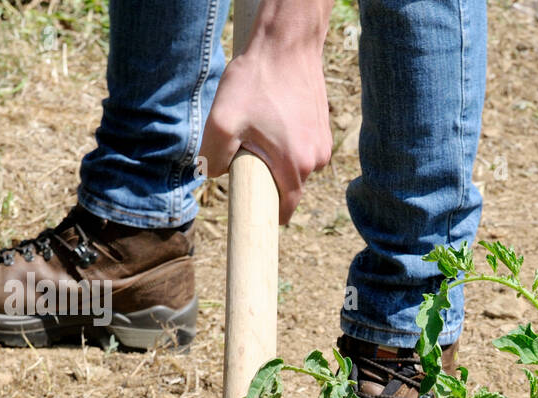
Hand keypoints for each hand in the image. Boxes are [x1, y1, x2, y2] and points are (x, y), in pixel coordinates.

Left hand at [199, 3, 332, 224]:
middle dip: (267, 177)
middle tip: (247, 149)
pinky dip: (287, 141)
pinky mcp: (323, 129)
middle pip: (287, 186)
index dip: (265, 213)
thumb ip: (214, 157)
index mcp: (295, 165)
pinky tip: (274, 117)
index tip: (251, 209)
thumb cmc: (256, 80)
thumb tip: (216, 174)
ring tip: (261, 128)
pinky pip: (301, 148)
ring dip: (276, 157)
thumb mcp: (222, 120)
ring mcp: (323, 144)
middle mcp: (316, 159)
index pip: (284, 209)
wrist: (286, 44)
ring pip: (294, 166)